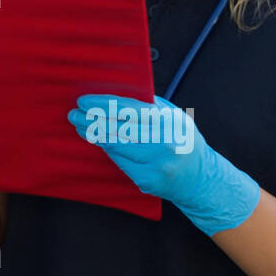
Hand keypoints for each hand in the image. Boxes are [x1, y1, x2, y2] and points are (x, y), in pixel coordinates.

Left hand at [68, 94, 259, 235]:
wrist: (200, 178)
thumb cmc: (182, 141)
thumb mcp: (174, 116)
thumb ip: (149, 105)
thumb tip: (115, 95)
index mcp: (169, 121)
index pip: (128, 109)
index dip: (103, 105)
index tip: (84, 101)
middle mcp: (164, 142)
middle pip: (118, 128)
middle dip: (93, 120)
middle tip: (74, 114)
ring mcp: (156, 164)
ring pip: (116, 145)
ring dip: (95, 134)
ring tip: (80, 125)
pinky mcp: (147, 180)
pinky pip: (120, 161)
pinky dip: (107, 149)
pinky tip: (97, 141)